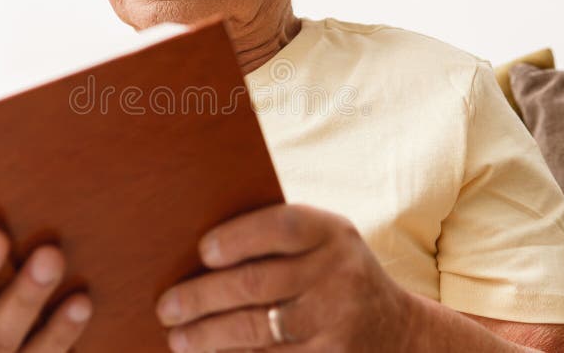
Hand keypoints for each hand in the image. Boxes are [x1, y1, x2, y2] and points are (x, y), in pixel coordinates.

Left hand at [155, 204, 413, 351]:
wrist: (396, 330)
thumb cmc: (334, 273)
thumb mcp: (323, 242)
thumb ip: (276, 237)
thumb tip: (199, 249)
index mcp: (332, 233)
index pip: (281, 226)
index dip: (238, 238)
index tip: (201, 252)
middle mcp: (338, 273)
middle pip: (257, 284)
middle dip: (202, 297)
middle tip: (167, 307)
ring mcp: (336, 320)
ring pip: (257, 329)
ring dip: (208, 335)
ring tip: (177, 338)